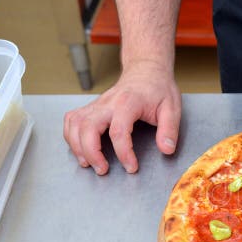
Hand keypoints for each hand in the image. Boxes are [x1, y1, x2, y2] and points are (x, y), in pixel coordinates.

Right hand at [63, 61, 181, 174]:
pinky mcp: (91, 107)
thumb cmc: (158, 89)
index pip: (119, 131)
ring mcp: (97, 104)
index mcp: (128, 103)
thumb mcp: (172, 108)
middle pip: (88, 127)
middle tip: (102, 169)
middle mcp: (108, 103)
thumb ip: (169, 130)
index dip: (123, 153)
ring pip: (75, 124)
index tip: (131, 167)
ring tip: (88, 163)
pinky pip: (72, 119)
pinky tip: (79, 147)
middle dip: (92, 152)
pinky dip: (70, 135)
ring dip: (77, 146)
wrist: (146, 71)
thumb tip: (166, 150)